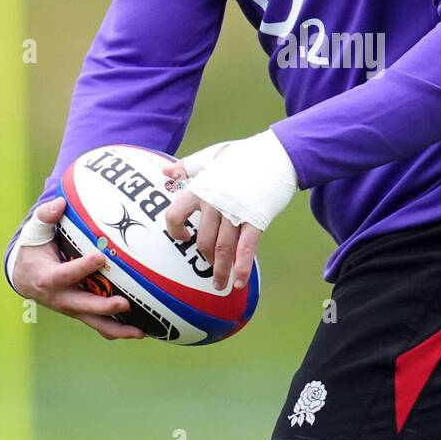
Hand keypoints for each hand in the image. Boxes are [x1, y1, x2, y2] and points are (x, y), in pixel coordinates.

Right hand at [11, 196, 143, 340]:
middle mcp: (60, 298)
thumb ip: (46, 217)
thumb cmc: (32, 251)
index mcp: (47, 278)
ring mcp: (72, 309)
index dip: (82, 268)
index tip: (100, 257)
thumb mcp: (34, 233)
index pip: (65, 275)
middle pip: (83, 306)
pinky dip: (119, 329)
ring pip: (95, 323)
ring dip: (118, 329)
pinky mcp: (82, 313)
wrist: (23, 278)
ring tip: (141, 332)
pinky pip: (101, 325)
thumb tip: (60, 204)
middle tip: (125, 304)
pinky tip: (141, 330)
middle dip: (104, 307)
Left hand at [162, 151, 261, 293]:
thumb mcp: (211, 156)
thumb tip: (165, 170)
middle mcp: (213, 203)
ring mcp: (234, 212)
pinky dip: (242, 267)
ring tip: (221, 285)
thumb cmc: (243, 155)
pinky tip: (240, 281)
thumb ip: (187, 167)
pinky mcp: (256, 219)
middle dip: (206, 260)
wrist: (275, 154)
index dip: (175, 230)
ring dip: (221, 271)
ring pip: (222, 249)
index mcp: (200, 188)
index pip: (175, 214)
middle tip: (211, 269)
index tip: (183, 238)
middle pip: (202, 240)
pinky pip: (246, 248)